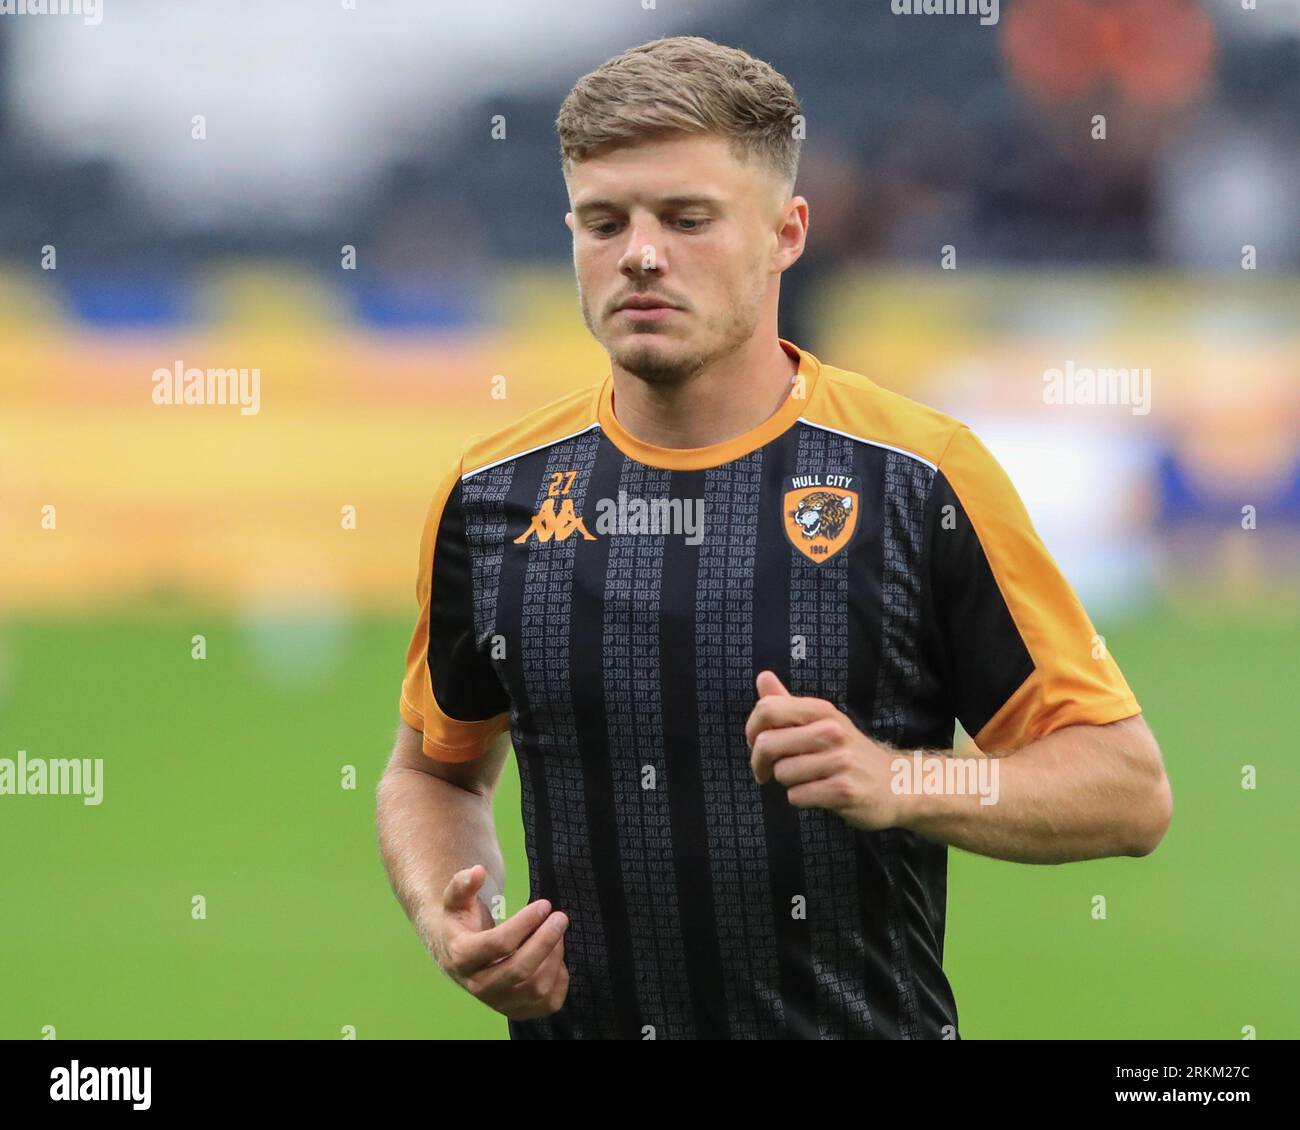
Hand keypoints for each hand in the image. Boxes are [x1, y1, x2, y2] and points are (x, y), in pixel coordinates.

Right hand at [427, 864, 569, 1019]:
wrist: (458, 957)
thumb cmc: (461, 923)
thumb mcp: (455, 900)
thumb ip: (463, 883)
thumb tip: (478, 871)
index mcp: (462, 957)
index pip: (499, 944)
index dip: (526, 922)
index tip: (544, 904)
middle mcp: (479, 986)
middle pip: (520, 969)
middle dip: (545, 940)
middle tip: (561, 917)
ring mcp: (499, 1002)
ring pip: (536, 987)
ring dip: (554, 957)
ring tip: (557, 933)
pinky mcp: (517, 1011)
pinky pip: (548, 1003)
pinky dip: (560, 980)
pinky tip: (556, 957)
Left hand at [745, 671, 904, 831]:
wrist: (897, 782)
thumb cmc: (849, 751)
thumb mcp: (823, 721)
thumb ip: (788, 702)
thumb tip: (762, 677)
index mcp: (821, 711)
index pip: (767, 709)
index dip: (751, 730)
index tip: (756, 743)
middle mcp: (831, 731)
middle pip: (767, 744)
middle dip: (760, 763)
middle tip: (768, 771)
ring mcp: (840, 761)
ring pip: (782, 774)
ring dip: (787, 782)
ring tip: (808, 779)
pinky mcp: (843, 790)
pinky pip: (797, 796)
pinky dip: (801, 798)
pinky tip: (819, 793)